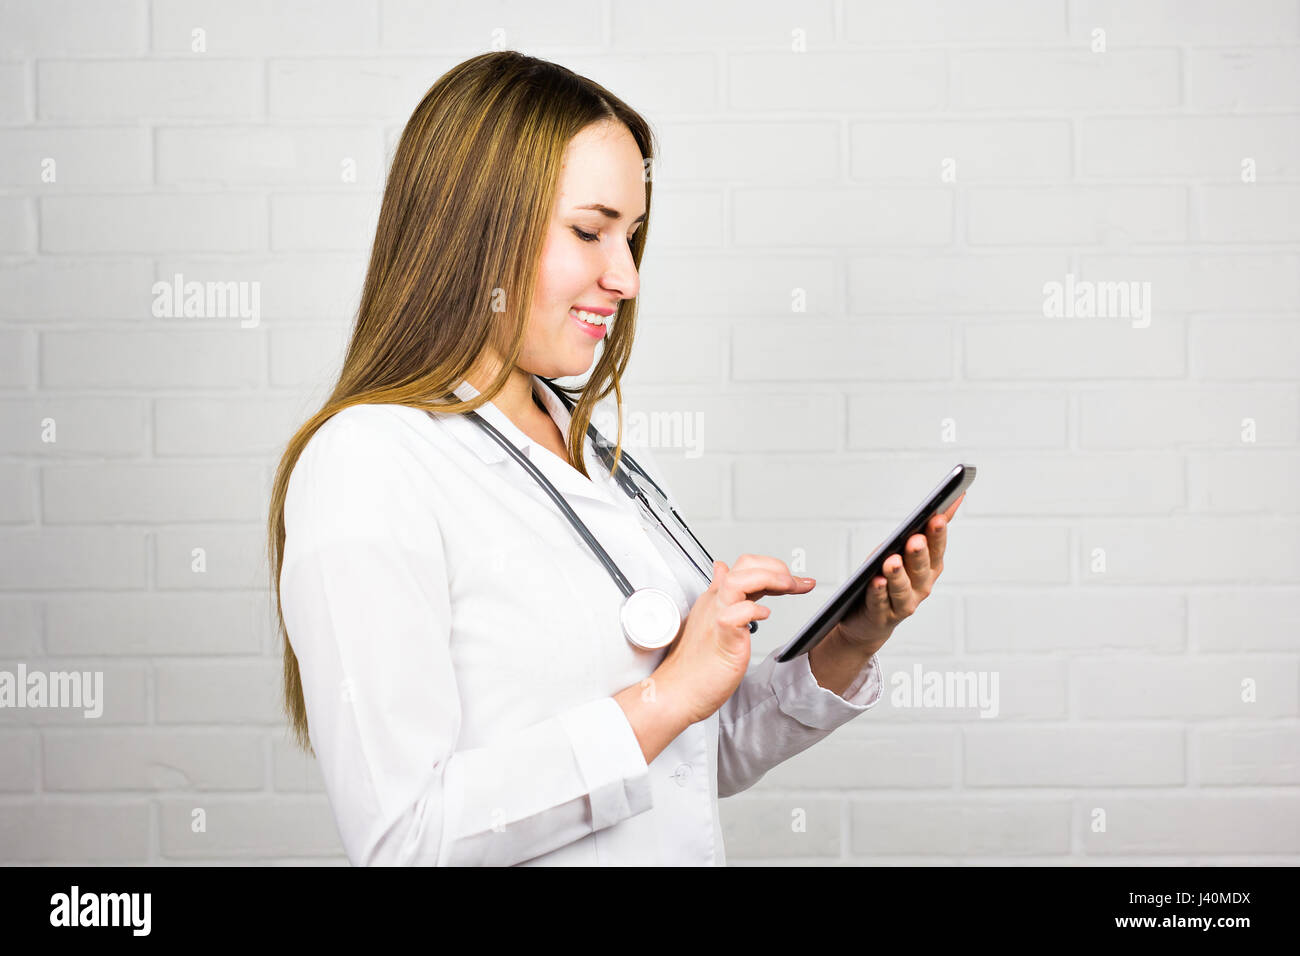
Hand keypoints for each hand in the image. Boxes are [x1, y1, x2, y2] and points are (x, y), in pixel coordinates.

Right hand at [657, 557, 812, 724]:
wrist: (677, 692)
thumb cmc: (695, 665)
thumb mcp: (710, 620)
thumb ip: (723, 596)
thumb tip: (722, 570)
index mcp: (716, 599)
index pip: (746, 569)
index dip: (774, 569)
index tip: (797, 582)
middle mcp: (715, 603)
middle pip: (744, 566)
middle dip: (776, 567)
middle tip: (797, 583)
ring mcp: (715, 619)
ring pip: (738, 581)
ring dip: (768, 579)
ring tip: (788, 587)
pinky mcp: (721, 639)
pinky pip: (734, 615)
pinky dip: (753, 610)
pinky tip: (765, 615)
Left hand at [832, 493, 964, 657]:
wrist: (870, 620)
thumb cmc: (889, 577)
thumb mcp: (904, 549)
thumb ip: (926, 527)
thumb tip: (954, 497)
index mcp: (930, 568)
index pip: (936, 549)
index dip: (937, 535)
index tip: (937, 518)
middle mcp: (921, 586)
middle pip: (921, 568)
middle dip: (919, 553)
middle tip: (916, 539)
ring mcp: (904, 603)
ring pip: (901, 588)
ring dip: (897, 574)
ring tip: (892, 561)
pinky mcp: (883, 616)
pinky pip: (880, 602)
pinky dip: (878, 592)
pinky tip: (875, 581)